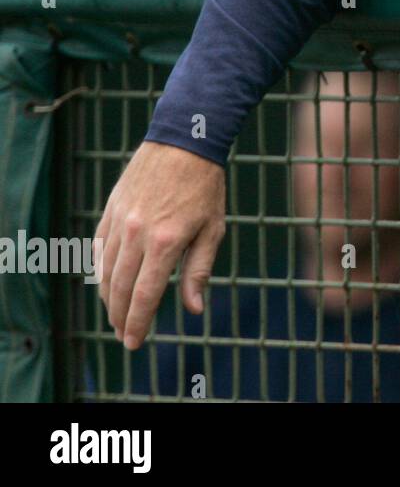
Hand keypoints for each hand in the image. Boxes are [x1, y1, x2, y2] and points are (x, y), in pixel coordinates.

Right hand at [95, 141, 226, 349]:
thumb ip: (199, 271)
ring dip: (109, 299)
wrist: (183, 143)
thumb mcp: (213, 229)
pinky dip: (100, 271)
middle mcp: (136, 235)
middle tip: (125, 337)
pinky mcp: (110, 211)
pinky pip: (98, 249)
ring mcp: (119, 222)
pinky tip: (106, 284)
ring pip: (105, 271)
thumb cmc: (205, 188)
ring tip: (116, 316)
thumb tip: (193, 309)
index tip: (135, 343)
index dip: (138, 323)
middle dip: (121, 318)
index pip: (145, 295)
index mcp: (165, 242)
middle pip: (120, 289)